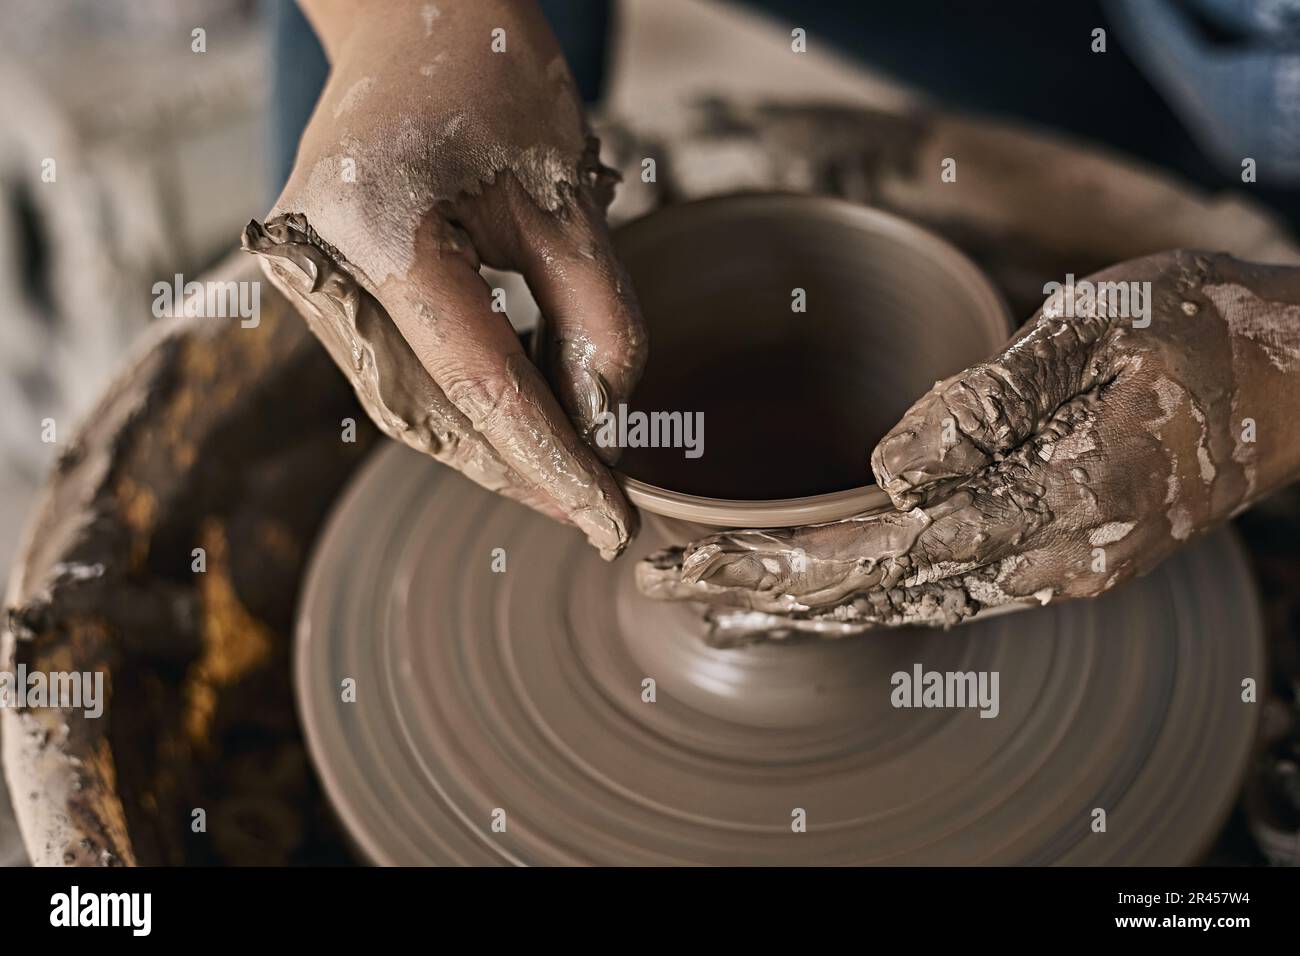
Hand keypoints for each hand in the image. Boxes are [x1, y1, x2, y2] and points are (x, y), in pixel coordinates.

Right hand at [243, 0, 644, 557]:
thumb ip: (595, 314)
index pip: (478, 382)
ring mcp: (307, 277)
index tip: (611, 521)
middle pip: (432, 412)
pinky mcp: (322, 283)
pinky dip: (465, 407)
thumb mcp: (567, 192)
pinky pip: (398, 371)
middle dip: (521, 471)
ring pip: (410, 407)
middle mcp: (317, 264)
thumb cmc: (491, 75)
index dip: (551, 462)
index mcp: (374, 225)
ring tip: (570, 474)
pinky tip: (525, 418)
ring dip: (493, 449)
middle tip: (598, 510)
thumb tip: (605, 421)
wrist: (411, 13)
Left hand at [638, 252, 1299, 636]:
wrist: (1299, 374)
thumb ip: (993, 404)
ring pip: (908, 601)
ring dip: (811, 605)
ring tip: (725, 604)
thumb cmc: (1201, 333)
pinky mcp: (1060, 551)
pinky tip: (827, 593)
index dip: (782, 564)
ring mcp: (1057, 564)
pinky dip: (870, 593)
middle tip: (675, 586)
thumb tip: (891, 468)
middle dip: (773, 594)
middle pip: (881, 591)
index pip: (882, 550)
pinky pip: (947, 587)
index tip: (696, 560)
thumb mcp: (1099, 332)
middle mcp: (1048, 556)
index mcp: (1053, 502)